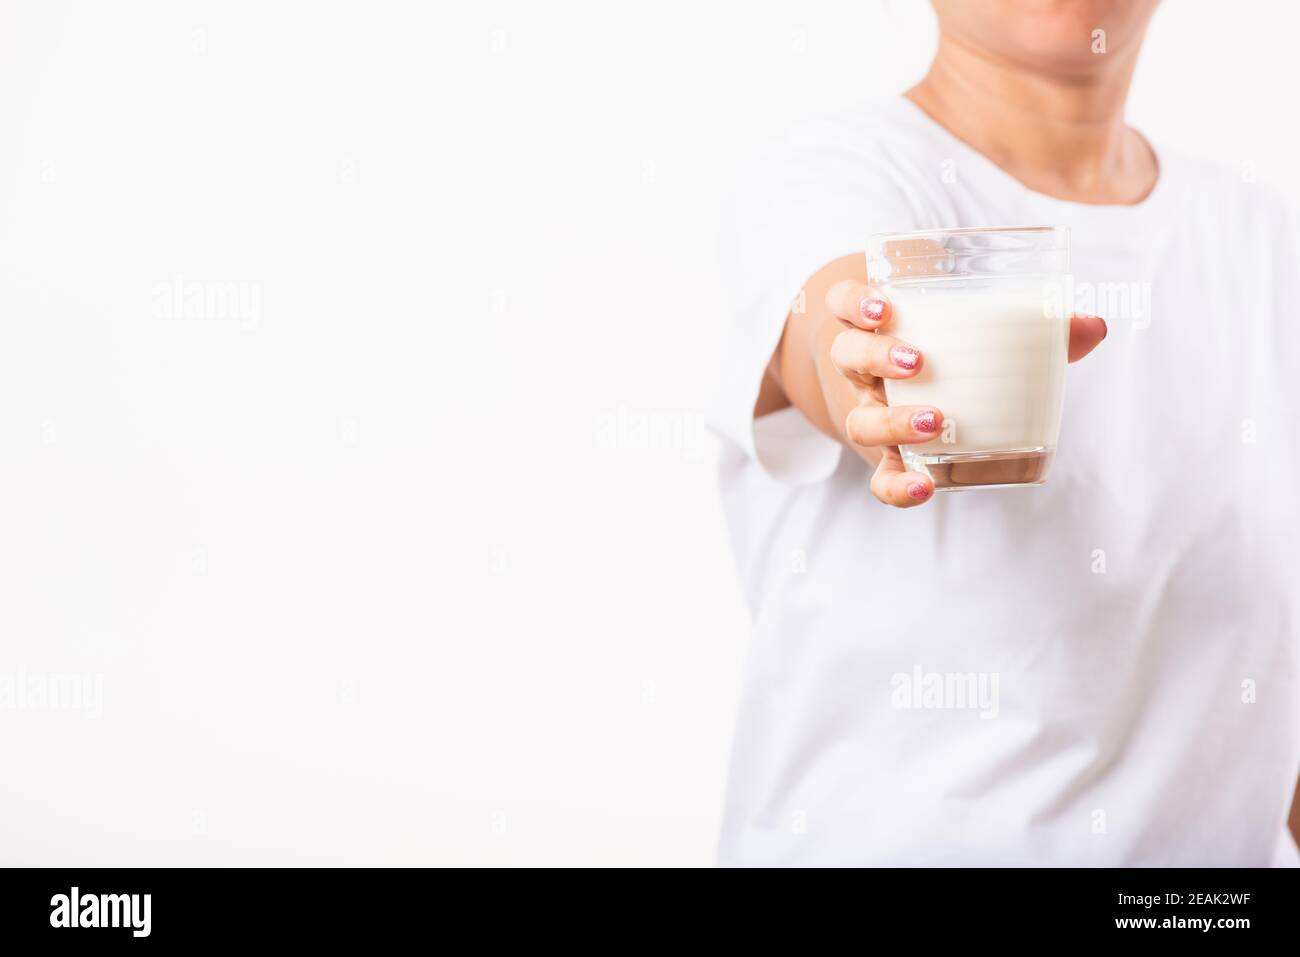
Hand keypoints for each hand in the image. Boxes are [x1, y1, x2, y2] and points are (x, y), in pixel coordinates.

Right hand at [815, 280, 1107, 507]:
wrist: (902, 404)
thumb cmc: (948, 359)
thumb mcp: (974, 336)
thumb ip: (1034, 331)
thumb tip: (1094, 327)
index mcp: (878, 329)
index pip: (843, 304)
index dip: (854, 302)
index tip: (884, 307)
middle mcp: (864, 373)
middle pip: (847, 356)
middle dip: (876, 357)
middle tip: (917, 361)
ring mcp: (871, 416)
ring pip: (859, 419)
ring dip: (892, 421)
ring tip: (936, 421)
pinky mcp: (886, 461)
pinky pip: (879, 479)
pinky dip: (897, 487)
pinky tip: (925, 487)